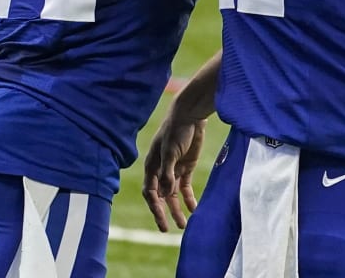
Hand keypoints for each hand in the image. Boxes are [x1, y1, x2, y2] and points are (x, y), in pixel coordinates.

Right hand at [142, 114, 206, 231]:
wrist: (190, 115)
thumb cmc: (176, 130)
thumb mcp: (170, 151)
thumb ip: (168, 173)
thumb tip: (166, 195)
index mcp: (151, 166)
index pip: (150, 192)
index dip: (154, 206)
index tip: (161, 218)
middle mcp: (160, 170)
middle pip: (160, 197)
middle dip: (163, 213)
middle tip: (166, 229)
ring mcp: (173, 170)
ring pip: (173, 195)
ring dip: (177, 209)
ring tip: (183, 225)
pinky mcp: (186, 167)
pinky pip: (185, 188)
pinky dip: (189, 199)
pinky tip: (194, 210)